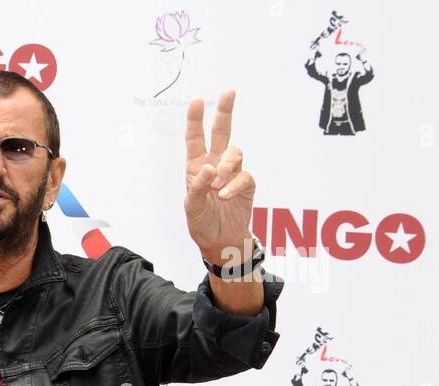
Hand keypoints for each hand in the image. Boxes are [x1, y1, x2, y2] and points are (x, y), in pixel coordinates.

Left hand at [185, 89, 256, 265]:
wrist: (220, 240)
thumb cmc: (202, 223)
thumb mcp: (192, 207)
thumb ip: (197, 187)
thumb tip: (208, 168)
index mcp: (196, 167)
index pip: (195, 138)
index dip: (195, 119)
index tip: (197, 100)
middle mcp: (215, 165)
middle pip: (222, 132)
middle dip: (225, 111)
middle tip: (229, 92)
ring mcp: (232, 173)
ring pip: (235, 154)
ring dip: (226, 167)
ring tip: (217, 186)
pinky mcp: (246, 184)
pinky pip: (245, 175)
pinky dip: (235, 185)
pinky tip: (225, 195)